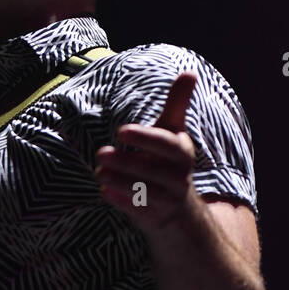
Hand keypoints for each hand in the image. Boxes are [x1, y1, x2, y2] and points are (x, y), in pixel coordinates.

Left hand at [94, 71, 198, 236]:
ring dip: (120, 181)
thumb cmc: (170, 161)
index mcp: (181, 154)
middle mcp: (177, 178)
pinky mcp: (153, 218)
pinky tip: (104, 192)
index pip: (166, 145)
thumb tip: (189, 72)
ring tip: (99, 171)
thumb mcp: (174, 133)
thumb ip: (177, 104)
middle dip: (126, 162)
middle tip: (100, 152)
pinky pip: (138, 211)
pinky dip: (121, 202)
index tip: (121, 130)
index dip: (145, 138)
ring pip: (144, 192)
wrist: (180, 209)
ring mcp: (166, 200)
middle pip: (152, 170)